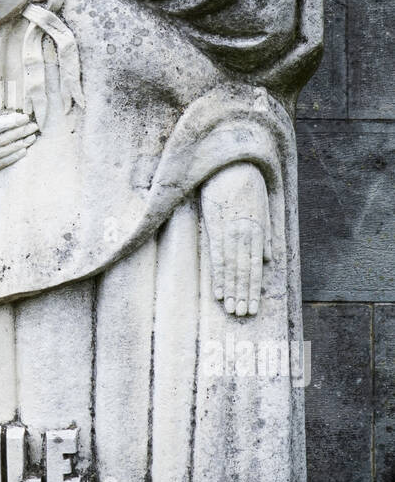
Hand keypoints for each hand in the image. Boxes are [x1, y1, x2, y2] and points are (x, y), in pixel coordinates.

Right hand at [200, 162, 271, 316]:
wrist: (230, 166)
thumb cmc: (247, 187)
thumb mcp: (263, 210)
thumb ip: (266, 235)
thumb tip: (268, 261)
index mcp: (257, 232)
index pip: (255, 268)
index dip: (253, 290)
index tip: (253, 308)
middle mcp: (244, 235)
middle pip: (243, 272)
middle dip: (243, 295)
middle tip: (242, 316)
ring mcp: (228, 233)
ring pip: (231, 268)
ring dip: (231, 291)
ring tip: (231, 310)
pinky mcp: (213, 228)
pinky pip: (217, 256)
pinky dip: (218, 275)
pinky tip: (218, 291)